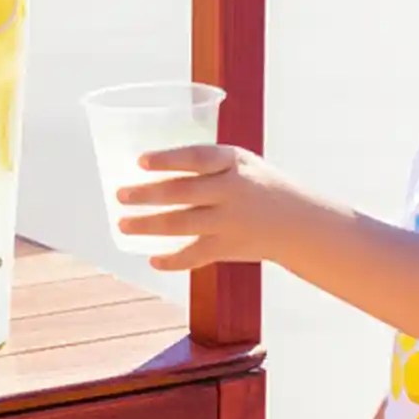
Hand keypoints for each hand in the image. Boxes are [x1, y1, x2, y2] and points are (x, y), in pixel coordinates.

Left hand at [115, 144, 312, 270]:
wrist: (299, 222)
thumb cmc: (256, 185)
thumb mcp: (239, 163)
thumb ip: (202, 163)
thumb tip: (146, 167)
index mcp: (233, 162)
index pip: (198, 158)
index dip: (168, 159)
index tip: (140, 161)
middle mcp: (232, 191)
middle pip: (183, 192)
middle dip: (147, 195)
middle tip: (120, 195)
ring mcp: (231, 221)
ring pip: (182, 225)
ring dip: (148, 226)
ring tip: (122, 224)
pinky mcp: (230, 247)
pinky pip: (196, 256)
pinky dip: (174, 260)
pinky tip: (152, 259)